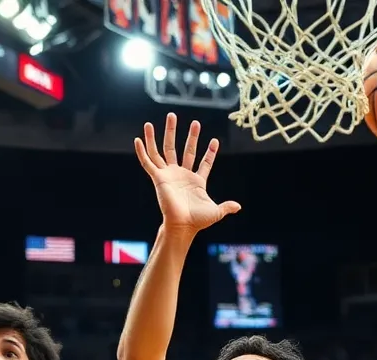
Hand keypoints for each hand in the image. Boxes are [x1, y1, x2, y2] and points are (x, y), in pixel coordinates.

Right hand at [134, 113, 240, 233]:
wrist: (182, 225)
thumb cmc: (197, 221)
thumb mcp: (216, 212)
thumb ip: (226, 207)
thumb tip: (238, 207)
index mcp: (196, 181)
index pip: (204, 163)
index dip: (210, 153)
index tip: (215, 141)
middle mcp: (182, 175)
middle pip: (185, 150)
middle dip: (190, 136)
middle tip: (195, 121)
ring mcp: (169, 175)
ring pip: (165, 150)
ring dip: (165, 134)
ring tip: (169, 116)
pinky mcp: (158, 178)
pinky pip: (148, 162)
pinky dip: (142, 151)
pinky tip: (138, 139)